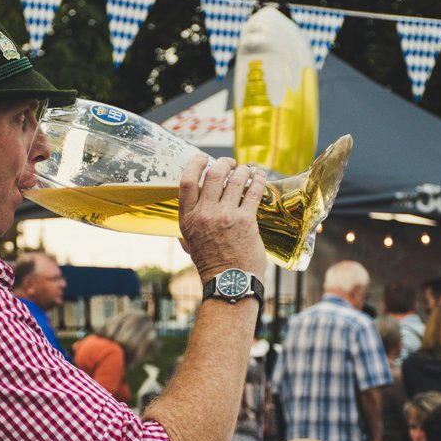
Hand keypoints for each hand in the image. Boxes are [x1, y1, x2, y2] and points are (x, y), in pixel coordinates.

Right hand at [177, 155, 267, 280]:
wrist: (230, 282)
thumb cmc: (211, 265)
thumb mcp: (190, 246)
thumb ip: (187, 233)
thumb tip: (180, 232)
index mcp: (188, 219)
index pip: (187, 182)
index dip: (195, 164)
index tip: (204, 158)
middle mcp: (204, 214)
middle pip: (213, 175)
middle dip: (224, 163)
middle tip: (230, 163)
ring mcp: (225, 216)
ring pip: (235, 180)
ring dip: (243, 170)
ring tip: (247, 169)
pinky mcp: (246, 220)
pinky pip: (253, 191)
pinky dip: (257, 179)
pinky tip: (260, 176)